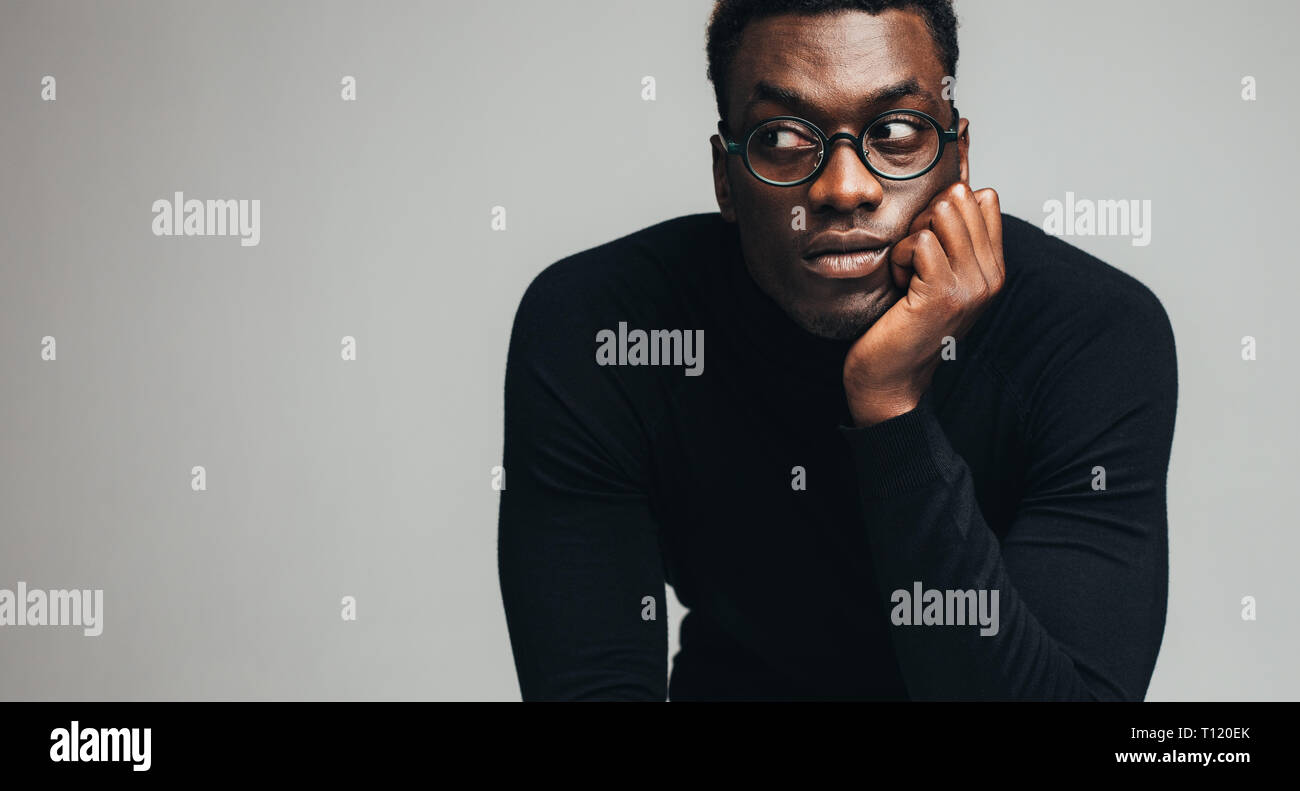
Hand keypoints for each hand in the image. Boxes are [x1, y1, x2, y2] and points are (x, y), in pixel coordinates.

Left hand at [843, 182, 1005, 426]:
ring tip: (907, 274)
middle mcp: (991, 276)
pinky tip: (899, 286)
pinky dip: (900, 258)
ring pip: (940, 214)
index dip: (943, 210)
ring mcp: (971, 286)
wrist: (891, 379)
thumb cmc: (903, 323)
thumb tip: (955, 188)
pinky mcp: (943, 295)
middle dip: (924, 221)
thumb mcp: (936, 276)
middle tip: (913, 262)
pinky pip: (921, 242)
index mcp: (994, 268)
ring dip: (911, 239)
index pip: (984, 197)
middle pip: (959, 198)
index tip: (928, 249)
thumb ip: (951, 238)